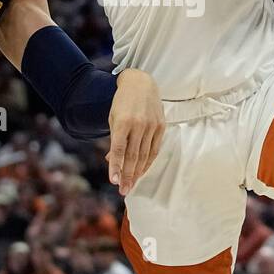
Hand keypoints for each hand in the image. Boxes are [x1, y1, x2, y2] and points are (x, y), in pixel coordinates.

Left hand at [106, 69, 164, 196]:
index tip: (113, 181)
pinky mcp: (161, 126)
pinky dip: (148, 162)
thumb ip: (114, 140)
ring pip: (145, 155)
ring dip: (138, 172)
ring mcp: (152, 125)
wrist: (141, 82)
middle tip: (123, 191)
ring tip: (131, 185)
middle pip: (133, 156)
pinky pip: (155, 149)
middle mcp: (139, 124)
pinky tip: (142, 171)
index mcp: (123, 121)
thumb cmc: (122, 102)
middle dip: (127, 175)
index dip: (116, 166)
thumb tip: (112, 160)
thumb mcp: (113, 118)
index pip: (119, 149)